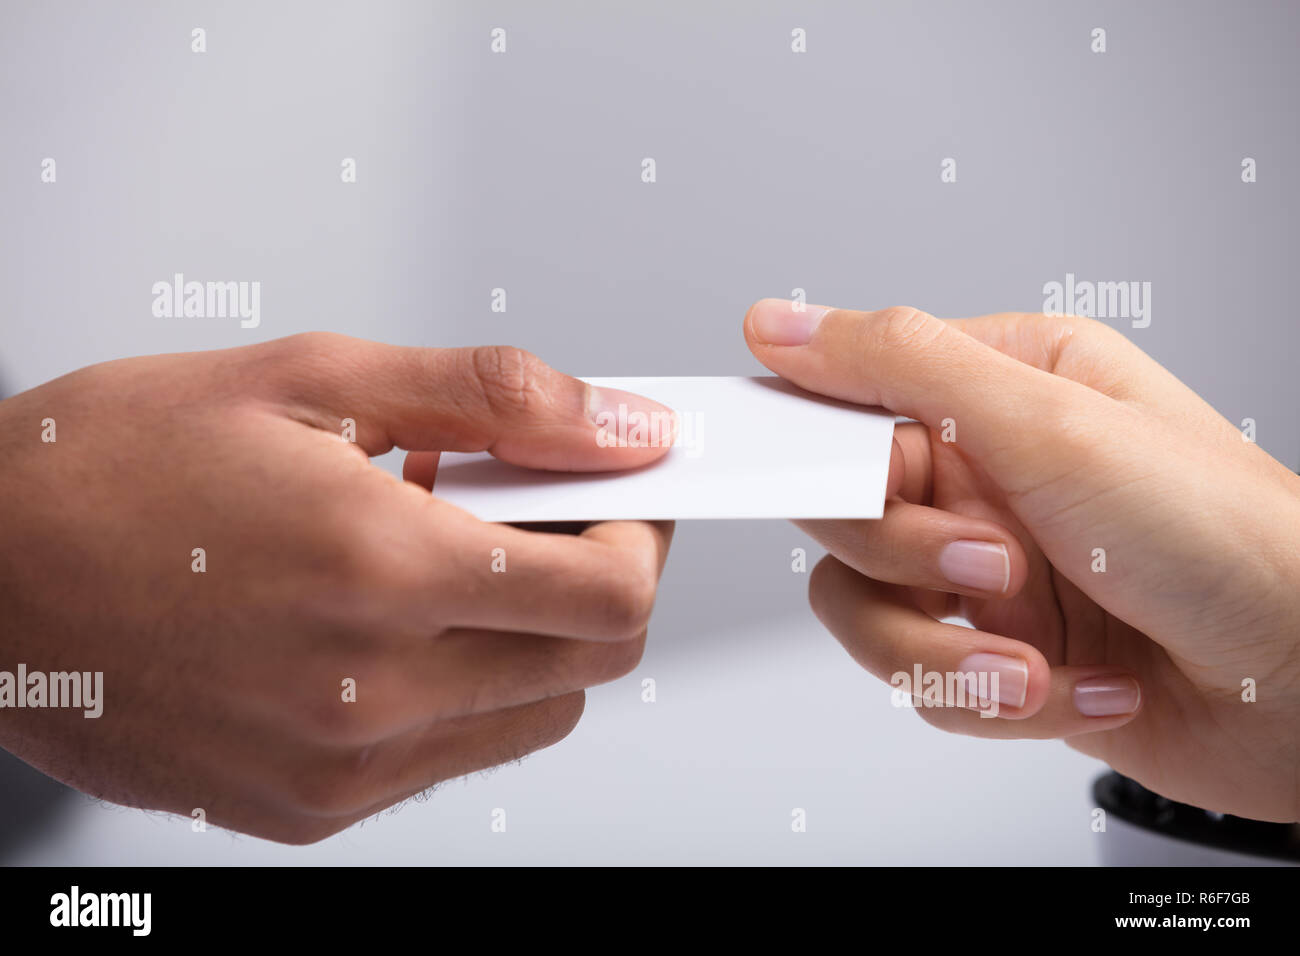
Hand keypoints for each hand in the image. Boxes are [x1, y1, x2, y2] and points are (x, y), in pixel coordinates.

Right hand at [0, 334, 674, 842]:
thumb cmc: (111, 469)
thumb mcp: (313, 378)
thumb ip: (495, 397)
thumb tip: (624, 424)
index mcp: (377, 568)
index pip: (612, 592)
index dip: (643, 533)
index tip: (624, 493)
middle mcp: (367, 689)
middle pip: (593, 660)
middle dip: (600, 576)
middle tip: (539, 511)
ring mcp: (339, 766)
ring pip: (536, 715)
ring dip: (532, 633)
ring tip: (447, 559)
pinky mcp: (307, 808)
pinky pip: (453, 757)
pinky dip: (463, 686)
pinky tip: (395, 622)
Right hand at [745, 299, 1299, 821]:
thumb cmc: (1231, 540)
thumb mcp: (1053, 424)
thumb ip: (902, 363)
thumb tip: (786, 323)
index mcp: (1000, 390)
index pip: (849, 403)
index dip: (814, 449)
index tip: (775, 471)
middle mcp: (985, 479)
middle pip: (843, 516)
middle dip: (911, 562)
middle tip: (993, 567)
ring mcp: (988, 572)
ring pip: (869, 612)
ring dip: (950, 655)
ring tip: (1035, 662)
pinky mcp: (997, 653)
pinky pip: (925, 684)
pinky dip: (1000, 701)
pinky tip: (1086, 687)